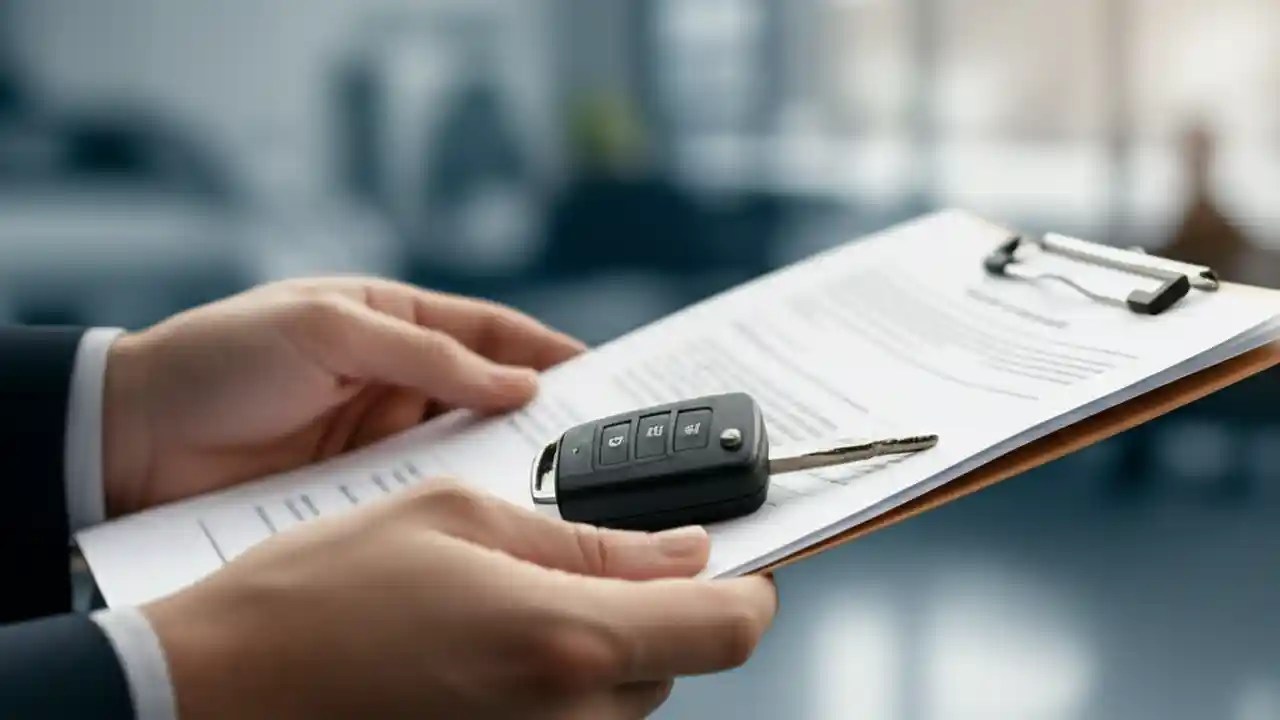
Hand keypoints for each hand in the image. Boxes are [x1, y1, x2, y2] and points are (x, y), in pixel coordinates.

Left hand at [103, 277, 583, 515]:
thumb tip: (516, 383)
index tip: (603, 375)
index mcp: (392, 318)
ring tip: (552, 484)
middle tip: (592, 442)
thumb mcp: (329, 333)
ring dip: (500, 462)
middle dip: (537, 414)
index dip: (546, 351)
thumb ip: (426, 358)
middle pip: (487, 394)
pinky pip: (422, 489)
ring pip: (461, 447)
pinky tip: (484, 514)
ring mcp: (378, 433)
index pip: (490, 332)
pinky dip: (453, 499)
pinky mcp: (358, 484)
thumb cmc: (223, 357)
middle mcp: (395, 376)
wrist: (133, 437)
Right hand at [143, 481, 777, 719]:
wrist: (217, 691)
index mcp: (566, 639)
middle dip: (658, 605)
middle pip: (679, 660)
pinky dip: (560, 682)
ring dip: (603, 645)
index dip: (752, 588)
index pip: (730, 628)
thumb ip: (584, 540)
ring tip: (518, 597)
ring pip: (627, 697)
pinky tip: (491, 644)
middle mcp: (566, 719)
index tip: (738, 556)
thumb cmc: (321, 591)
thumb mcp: (455, 520)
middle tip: (595, 558)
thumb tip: (680, 550)